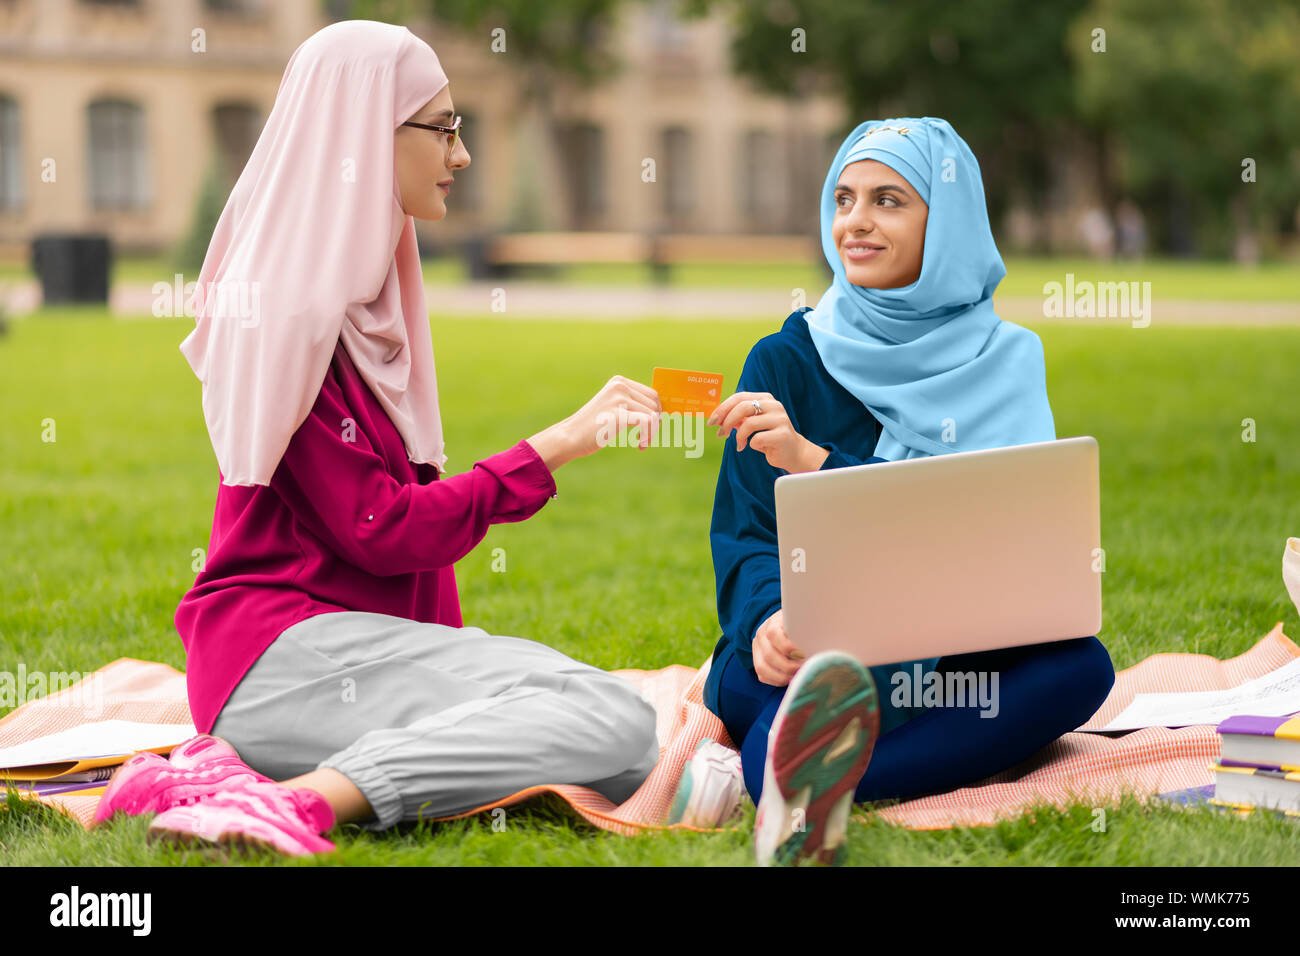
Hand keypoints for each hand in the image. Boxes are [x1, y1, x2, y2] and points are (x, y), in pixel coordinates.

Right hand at [526, 374, 661, 470]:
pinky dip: (648, 436)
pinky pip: (647, 422)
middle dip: (655, 424)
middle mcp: (620, 386)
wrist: (570, 437)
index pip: (652, 394)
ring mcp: (618, 398)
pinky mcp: (618, 413)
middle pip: (655, 404)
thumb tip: (662, 410)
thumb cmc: (593, 427)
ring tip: (642, 443)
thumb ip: (632, 404)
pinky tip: (640, 445)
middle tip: (645, 439)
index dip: (657, 413)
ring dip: (652, 432)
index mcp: (619, 382)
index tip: (650, 429)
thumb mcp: (613, 409)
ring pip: (653, 414)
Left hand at [707, 391, 828, 473]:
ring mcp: (780, 419)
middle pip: (742, 408)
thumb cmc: (769, 437)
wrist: (793, 452)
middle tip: (720, 433)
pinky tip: (755, 447)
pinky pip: (757, 439)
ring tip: (739, 444)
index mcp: (766, 399)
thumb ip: (738, 418)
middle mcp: (774, 405)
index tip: (712, 421)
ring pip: (749, 424)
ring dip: (739, 436)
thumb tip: (717, 417)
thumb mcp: (752, 424)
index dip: (723, 408)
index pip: (739, 397)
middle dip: (726, 422)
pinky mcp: (782, 435)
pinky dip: (750, 444)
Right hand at [751, 608, 805, 686]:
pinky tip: (789, 680)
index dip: (786, 646)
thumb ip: (808, 630)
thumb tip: (823, 642)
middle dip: (787, 666)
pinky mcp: (758, 661)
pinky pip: (762, 676)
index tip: (803, 654)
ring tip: (797, 677)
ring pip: (762, 667)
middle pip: (768, 654)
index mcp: (772, 623)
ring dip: (781, 676)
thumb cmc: (800, 625)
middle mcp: (761, 636)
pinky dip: (776, 681)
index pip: (773, 634)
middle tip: (803, 670)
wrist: (786, 626)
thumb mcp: (803, 622)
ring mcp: (757, 650)